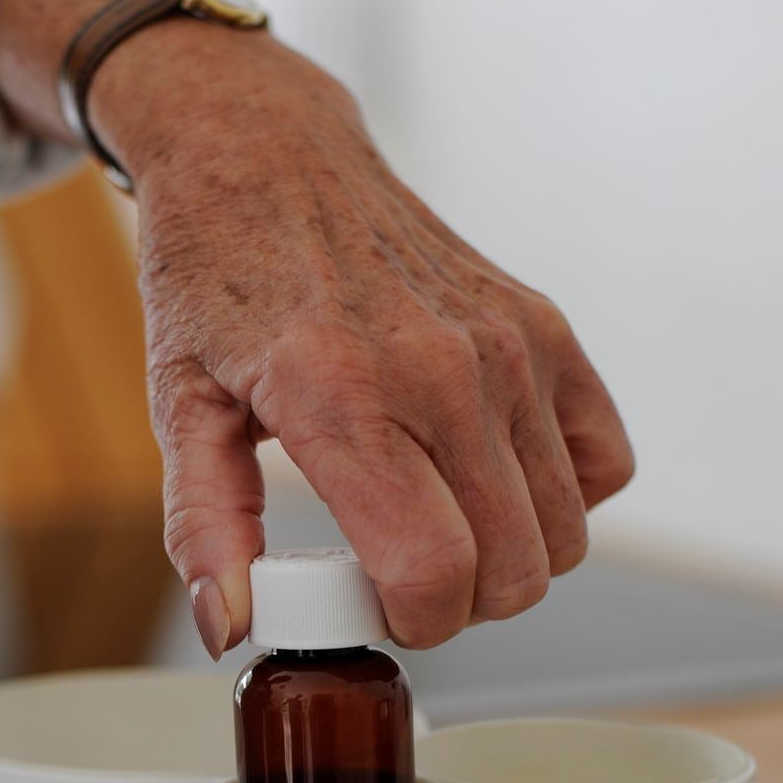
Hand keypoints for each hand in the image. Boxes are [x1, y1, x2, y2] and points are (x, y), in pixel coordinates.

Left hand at [95, 29, 634, 653]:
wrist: (265, 152)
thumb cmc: (215, 275)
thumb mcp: (180, 404)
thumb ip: (205, 528)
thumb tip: (234, 629)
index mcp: (341, 394)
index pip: (432, 569)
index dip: (410, 623)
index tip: (370, 610)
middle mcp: (442, 369)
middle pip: (510, 568)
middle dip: (457, 607)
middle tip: (398, 576)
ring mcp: (509, 345)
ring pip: (562, 532)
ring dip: (508, 562)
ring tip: (439, 530)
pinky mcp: (545, 327)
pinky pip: (603, 462)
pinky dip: (559, 496)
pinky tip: (488, 479)